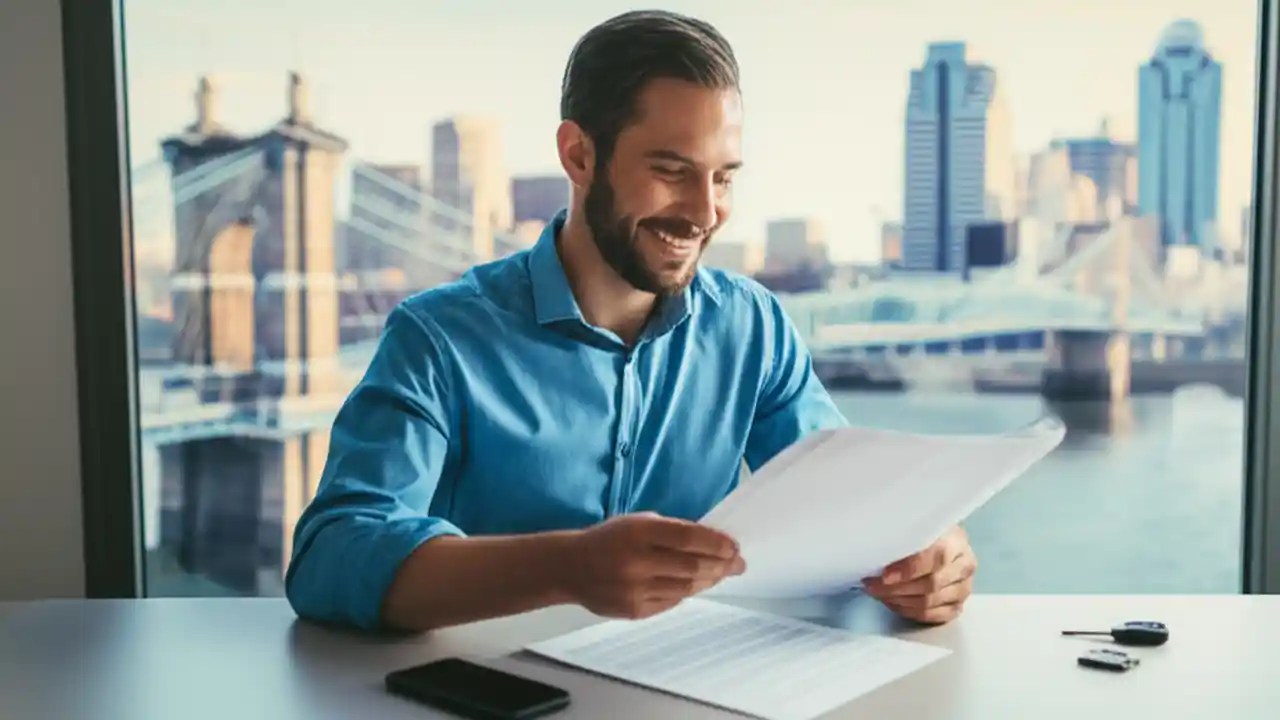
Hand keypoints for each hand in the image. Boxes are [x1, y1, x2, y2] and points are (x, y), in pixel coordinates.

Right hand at [565, 512, 744, 619]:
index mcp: (637, 532)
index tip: (734, 546)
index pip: (686, 538)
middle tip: (738, 564)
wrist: (569, 568)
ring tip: (721, 574)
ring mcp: (635, 590)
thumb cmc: (610, 539)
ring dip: (709, 580)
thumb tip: (713, 543)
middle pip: (691, 566)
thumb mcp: (636, 523)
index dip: (715, 543)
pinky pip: (671, 602)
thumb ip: (670, 532)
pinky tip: (697, 584)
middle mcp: (637, 562)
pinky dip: (687, 592)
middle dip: (721, 565)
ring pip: (685, 587)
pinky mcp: (633, 611)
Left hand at [861, 525, 975, 624]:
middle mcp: (964, 564)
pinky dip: (909, 612)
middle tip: (872, 584)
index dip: (909, 569)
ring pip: (930, 602)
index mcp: (955, 540)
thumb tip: (877, 547)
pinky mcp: (957, 605)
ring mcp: (963, 587)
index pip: (937, 556)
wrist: (937, 541)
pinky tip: (893, 602)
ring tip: (878, 592)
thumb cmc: (919, 534)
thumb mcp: (912, 525)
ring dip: (898, 600)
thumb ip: (901, 535)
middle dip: (895, 588)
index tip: (885, 576)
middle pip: (931, 584)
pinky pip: (932, 616)